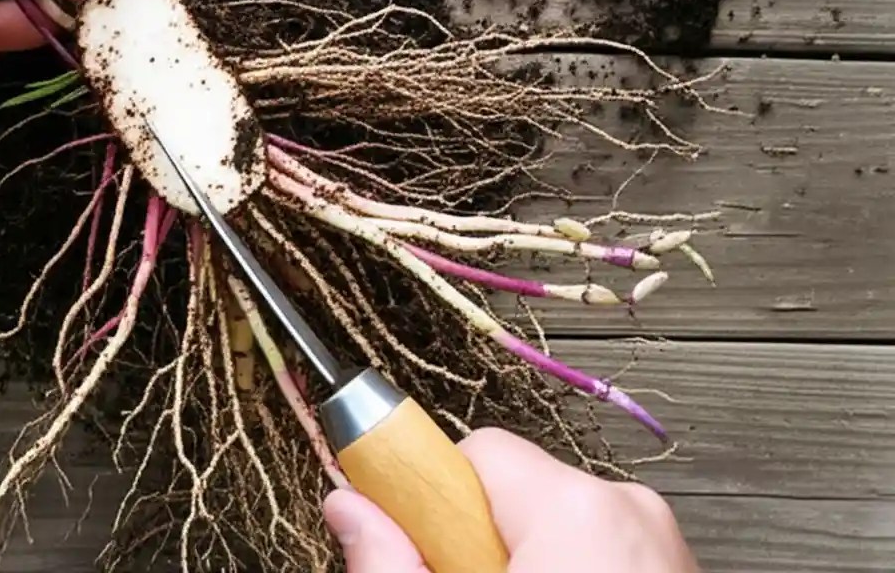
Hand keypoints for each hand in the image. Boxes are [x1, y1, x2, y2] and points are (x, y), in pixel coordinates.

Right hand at [323, 427, 699, 572]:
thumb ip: (391, 566)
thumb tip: (351, 511)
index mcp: (577, 512)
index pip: (476, 454)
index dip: (432, 505)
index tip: (412, 548)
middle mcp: (632, 516)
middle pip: (516, 496)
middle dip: (475, 549)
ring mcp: (664, 553)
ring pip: (557, 534)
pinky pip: (598, 561)